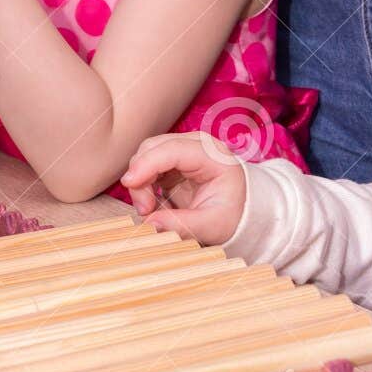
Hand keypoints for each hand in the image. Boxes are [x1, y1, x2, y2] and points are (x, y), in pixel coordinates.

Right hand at [121, 132, 246, 245]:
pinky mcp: (174, 158)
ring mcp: (185, 148)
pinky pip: (148, 164)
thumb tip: (149, 223)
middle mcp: (198, 144)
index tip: (129, 183)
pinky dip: (144, 183)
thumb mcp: (212, 226)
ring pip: (146, 154)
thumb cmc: (232, 216)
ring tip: (151, 208)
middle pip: (153, 148)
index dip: (147, 164)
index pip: (172, 150)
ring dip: (140, 182)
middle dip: (141, 178)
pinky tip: (154, 201)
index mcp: (214, 156)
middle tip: (146, 210)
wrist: (241, 210)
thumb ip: (182, 225)